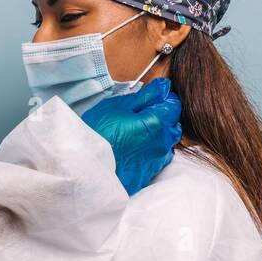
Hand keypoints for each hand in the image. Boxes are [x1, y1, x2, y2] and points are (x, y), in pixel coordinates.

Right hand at [80, 78, 182, 194]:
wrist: (87, 167)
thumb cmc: (99, 133)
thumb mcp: (119, 106)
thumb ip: (146, 95)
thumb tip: (164, 87)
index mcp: (158, 122)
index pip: (174, 104)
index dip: (163, 98)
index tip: (150, 98)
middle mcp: (164, 142)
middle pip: (174, 124)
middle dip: (163, 117)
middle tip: (141, 115)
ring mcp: (157, 160)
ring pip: (166, 143)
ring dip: (158, 136)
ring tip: (137, 133)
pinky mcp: (148, 173)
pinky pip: (157, 158)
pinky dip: (151, 151)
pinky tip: (135, 149)